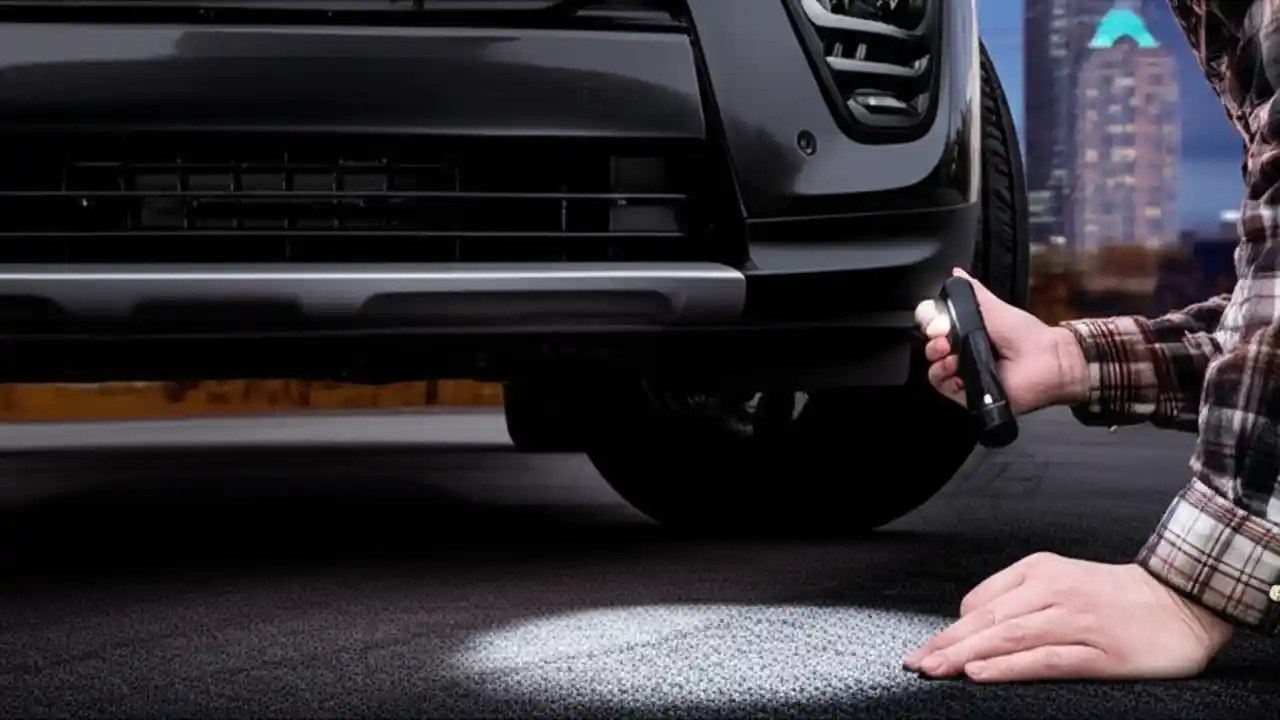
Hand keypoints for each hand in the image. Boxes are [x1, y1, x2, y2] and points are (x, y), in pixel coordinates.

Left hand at [902, 553, 1234, 682]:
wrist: (1182, 600)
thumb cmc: (1117, 596)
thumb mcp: (1062, 579)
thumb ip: (1021, 596)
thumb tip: (973, 623)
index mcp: (1041, 570)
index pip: (981, 600)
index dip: (952, 628)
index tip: (928, 648)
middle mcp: (1054, 590)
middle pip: (987, 619)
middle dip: (946, 643)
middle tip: (915, 662)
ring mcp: (1076, 621)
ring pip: (1008, 637)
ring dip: (965, 655)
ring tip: (935, 669)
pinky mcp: (1098, 652)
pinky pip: (1044, 660)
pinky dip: (1008, 666)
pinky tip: (981, 673)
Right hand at [915, 268, 1087, 414]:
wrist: (1043, 358)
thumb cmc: (1024, 333)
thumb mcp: (994, 306)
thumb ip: (972, 291)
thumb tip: (955, 273)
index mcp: (966, 333)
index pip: (935, 328)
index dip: (931, 323)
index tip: (936, 320)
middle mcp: (962, 354)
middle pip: (930, 348)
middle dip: (932, 341)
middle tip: (942, 337)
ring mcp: (963, 374)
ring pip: (933, 369)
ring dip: (935, 359)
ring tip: (948, 352)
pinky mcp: (966, 393)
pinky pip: (943, 386)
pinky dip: (943, 377)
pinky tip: (953, 368)